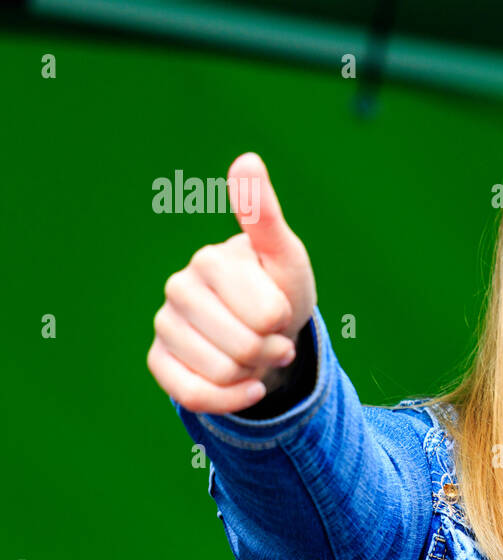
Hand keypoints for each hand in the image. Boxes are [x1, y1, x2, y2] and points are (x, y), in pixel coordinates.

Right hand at [147, 152, 318, 413]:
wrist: (267, 326)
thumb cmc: (279, 285)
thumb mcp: (284, 255)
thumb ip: (264, 214)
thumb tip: (247, 159)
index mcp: (209, 260)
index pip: (265, 315)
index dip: (284, 322)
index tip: (282, 310)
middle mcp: (177, 288)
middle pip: (242, 348)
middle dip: (271, 350)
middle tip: (273, 336)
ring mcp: (165, 325)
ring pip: (221, 374)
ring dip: (253, 373)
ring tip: (256, 352)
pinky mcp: (160, 360)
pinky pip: (192, 395)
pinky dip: (229, 400)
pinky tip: (249, 387)